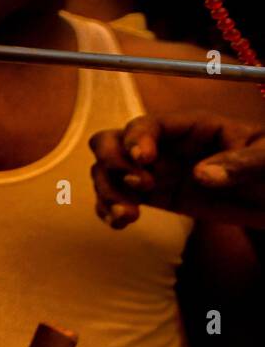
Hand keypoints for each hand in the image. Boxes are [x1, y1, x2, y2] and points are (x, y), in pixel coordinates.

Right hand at [90, 111, 264, 227]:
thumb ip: (239, 163)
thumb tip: (200, 175)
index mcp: (191, 127)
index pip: (149, 124)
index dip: (136, 139)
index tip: (142, 161)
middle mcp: (164, 145)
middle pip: (111, 141)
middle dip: (112, 162)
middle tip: (139, 185)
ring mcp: (155, 171)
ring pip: (107, 172)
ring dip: (107, 191)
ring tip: (126, 214)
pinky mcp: (154, 196)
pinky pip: (118, 197)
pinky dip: (108, 209)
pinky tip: (120, 222)